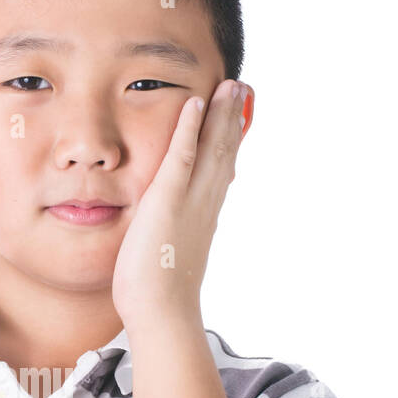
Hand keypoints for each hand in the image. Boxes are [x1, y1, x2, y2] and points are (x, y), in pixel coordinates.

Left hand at [111, 78, 251, 331]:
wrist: (161, 312)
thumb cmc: (157, 295)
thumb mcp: (169, 257)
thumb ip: (171, 237)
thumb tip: (167, 233)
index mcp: (203, 217)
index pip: (220, 171)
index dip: (230, 142)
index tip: (237, 116)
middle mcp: (205, 205)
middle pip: (225, 152)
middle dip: (233, 119)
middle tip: (240, 87)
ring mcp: (190, 201)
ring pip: (213, 148)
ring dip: (221, 113)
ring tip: (230, 84)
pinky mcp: (168, 200)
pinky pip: (183, 155)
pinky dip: (190, 127)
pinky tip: (196, 102)